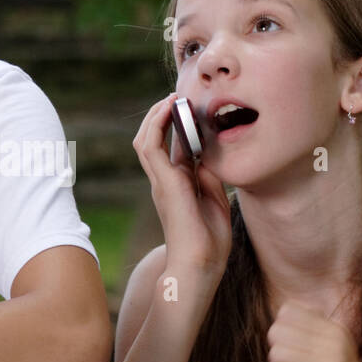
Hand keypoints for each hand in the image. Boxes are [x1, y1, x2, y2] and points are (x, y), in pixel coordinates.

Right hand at [132, 93, 231, 282]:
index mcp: (178, 185)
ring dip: (155, 116)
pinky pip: (149, 145)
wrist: (200, 263)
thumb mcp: (215, 199)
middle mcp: (165, 181)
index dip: (177, 127)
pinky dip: (156, 124)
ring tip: (170, 98)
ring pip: (145, 138)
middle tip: (177, 98)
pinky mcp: (162, 181)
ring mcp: (160, 181)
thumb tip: (207, 153)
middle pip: (153, 139)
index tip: (189, 109)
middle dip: (162, 116)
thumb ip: (209, 175)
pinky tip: (168, 109)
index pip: (172, 148)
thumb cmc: (209, 241)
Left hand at [267, 301, 361, 361]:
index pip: (288, 310)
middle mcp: (333, 342)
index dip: (282, 329)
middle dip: (276, 351)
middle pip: (277, 331)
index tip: (293, 348)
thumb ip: (312, 332)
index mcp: (335, 330)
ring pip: (276, 354)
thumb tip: (279, 317)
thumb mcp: (336, 350)